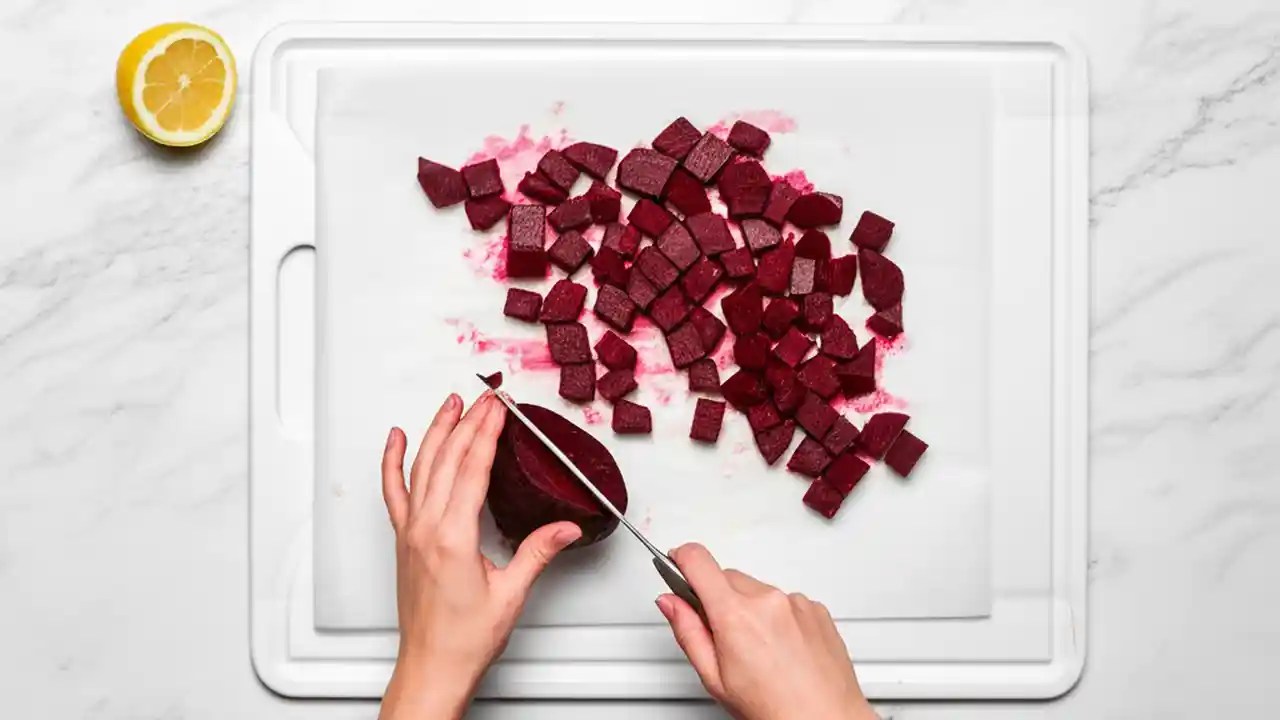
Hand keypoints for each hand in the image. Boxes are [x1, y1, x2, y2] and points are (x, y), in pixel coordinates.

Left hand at [378, 393, 582, 719]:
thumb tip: (567, 527)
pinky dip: (391, 462)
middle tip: (486, 397)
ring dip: (436, 431)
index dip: (486, 432)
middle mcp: (425, 529)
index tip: (498, 407)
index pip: (471, 469)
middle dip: (468, 422)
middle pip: (447, 459)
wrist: (432, 667)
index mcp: (452, 537)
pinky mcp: (403, 540)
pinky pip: (393, 492)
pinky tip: (395, 440)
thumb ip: (539, 552)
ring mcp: (410, 532)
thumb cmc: (464, 640)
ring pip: (420, 467)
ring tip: (450, 404)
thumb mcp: (512, 593)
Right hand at [657, 544, 877, 719]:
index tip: (676, 562)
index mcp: (736, 615)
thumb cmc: (774, 709)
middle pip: (727, 576)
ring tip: (759, 650)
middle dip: (717, 597)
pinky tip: (781, 648)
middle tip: (722, 635)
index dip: (681, 558)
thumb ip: (688, 632)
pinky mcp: (816, 608)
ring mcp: (796, 602)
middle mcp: (768, 600)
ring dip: (751, 608)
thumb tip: (670, 602)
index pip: (698, 560)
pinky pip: (786, 601)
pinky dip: (778, 616)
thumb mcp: (715, 678)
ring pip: (758, 589)